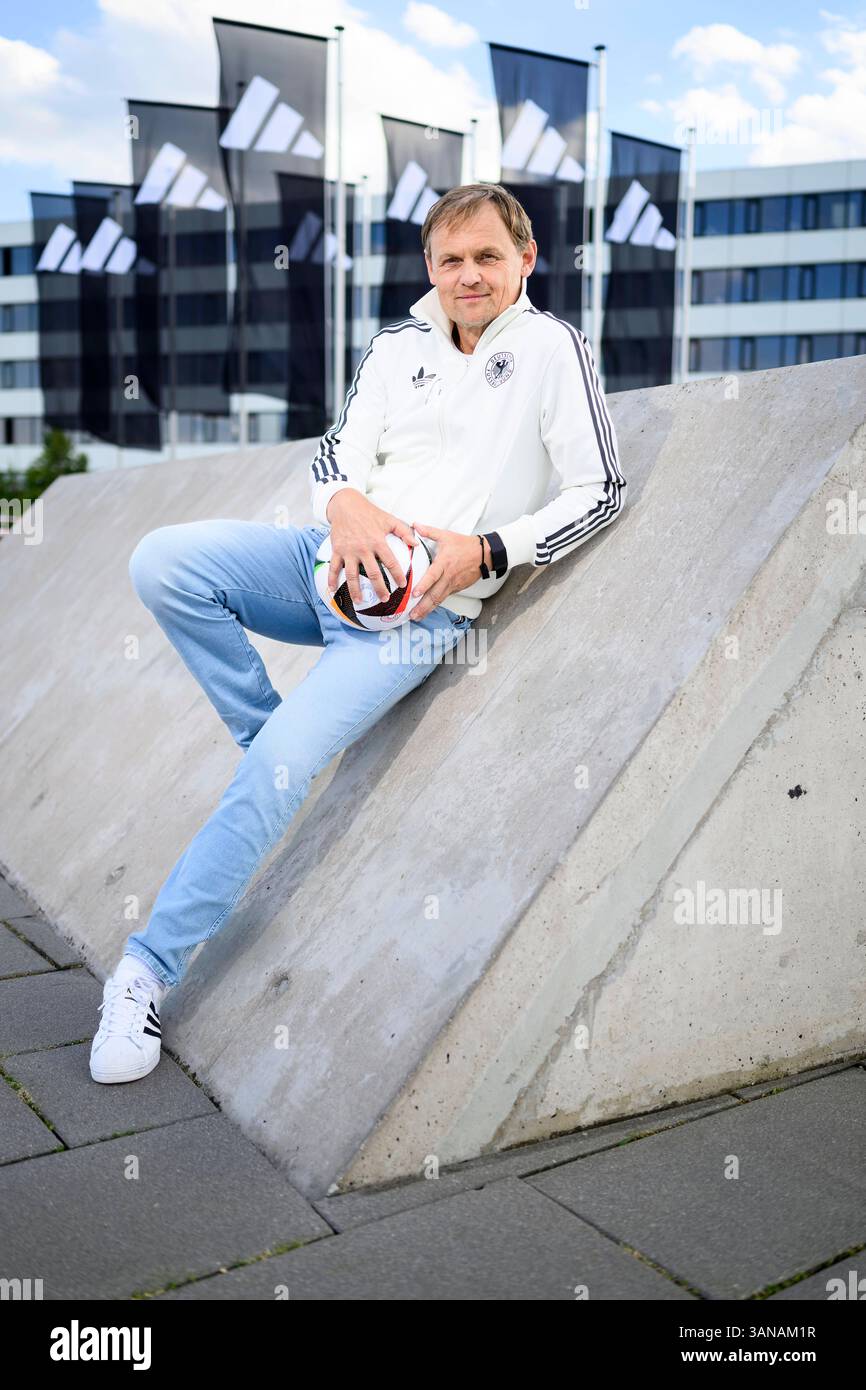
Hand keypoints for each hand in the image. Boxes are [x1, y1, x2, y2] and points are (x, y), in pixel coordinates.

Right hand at [325, 489, 416, 606]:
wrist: (346, 505)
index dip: (397, 575)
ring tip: (360, 601)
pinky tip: (332, 590)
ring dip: (355, 590)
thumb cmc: (369, 513)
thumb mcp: (389, 519)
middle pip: (372, 573)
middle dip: (379, 588)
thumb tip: (416, 544)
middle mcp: (363, 548)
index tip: (402, 585)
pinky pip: (334, 568)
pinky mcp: (337, 550)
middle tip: (385, 599)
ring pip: (352, 575)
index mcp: (377, 541)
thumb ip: (404, 532)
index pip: (390, 562)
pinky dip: (331, 579)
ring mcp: (348, 551)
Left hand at [408, 522, 489, 620]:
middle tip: (412, 614)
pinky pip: (445, 597)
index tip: (414, 593)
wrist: (485, 554)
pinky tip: (427, 610)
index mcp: (444, 563)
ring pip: (439, 599)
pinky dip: (435, 605)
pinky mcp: (457, 588)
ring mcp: (453, 584)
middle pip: (435, 595)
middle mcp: (448, 576)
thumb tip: (415, 525)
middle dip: (422, 606)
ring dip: (427, 609)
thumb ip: (429, 532)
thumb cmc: (465, 545)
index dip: (423, 585)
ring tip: (417, 617)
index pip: (433, 576)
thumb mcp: (446, 536)